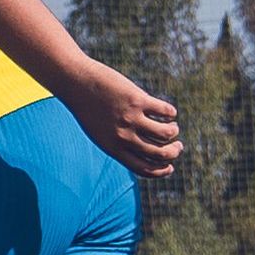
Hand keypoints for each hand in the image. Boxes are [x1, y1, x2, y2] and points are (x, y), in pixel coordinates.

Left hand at [63, 60, 181, 175]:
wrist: (77, 83)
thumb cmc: (88, 108)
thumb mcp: (99, 132)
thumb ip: (118, 143)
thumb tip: (144, 148)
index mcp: (114, 149)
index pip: (144, 169)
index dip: (162, 171)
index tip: (170, 166)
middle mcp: (123, 137)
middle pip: (159, 154)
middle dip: (173, 152)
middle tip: (177, 146)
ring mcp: (131, 119)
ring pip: (165, 133)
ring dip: (174, 132)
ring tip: (173, 127)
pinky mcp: (137, 100)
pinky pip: (164, 111)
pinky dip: (171, 113)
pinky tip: (169, 112)